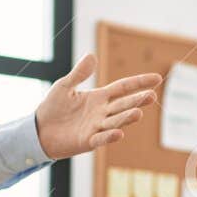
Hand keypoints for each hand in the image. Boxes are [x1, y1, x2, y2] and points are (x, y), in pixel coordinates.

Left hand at [33, 53, 161, 158]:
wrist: (39, 130)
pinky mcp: (87, 141)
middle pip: (123, 105)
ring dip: (127, 118)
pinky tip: (119, 133)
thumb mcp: (65, 85)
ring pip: (115, 121)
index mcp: (99, 97)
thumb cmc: (53, 107)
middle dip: (137, 101)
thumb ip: (79, 73)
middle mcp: (102, 112)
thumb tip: (92, 56)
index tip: (157, 78)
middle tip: (152, 95)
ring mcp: (96, 127)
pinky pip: (101, 139)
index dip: (139, 83)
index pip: (123, 88)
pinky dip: (109, 137)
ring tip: (139, 112)